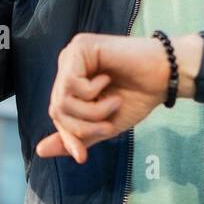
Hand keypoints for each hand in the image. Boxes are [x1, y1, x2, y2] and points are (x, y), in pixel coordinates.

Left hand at [36, 33, 173, 163]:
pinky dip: (92, 92)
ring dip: (91, 112)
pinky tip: (108, 80)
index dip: (69, 137)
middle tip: (108, 127)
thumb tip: (39, 151)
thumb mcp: (103, 125)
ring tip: (113, 103)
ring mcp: (72, 55)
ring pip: (62, 99)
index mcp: (72, 81)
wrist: (164, 78)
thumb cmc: (138, 97)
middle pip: (57, 109)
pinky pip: (71, 83)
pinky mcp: (80, 46)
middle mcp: (68, 66)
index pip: (58, 115)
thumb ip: (75, 136)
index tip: (83, 156)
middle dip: (83, 127)